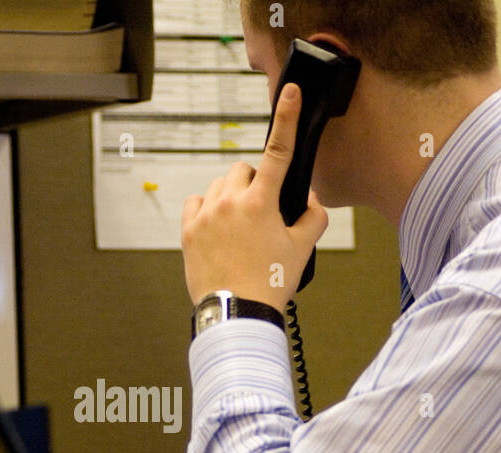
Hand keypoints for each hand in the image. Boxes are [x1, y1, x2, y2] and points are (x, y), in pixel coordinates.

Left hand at [180, 82, 329, 312]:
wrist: (237, 313)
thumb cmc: (271, 284)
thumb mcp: (302, 249)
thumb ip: (313, 216)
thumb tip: (308, 201)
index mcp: (261, 203)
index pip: (278, 151)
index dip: (287, 118)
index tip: (290, 92)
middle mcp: (229, 202)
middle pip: (243, 170)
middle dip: (254, 183)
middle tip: (262, 211)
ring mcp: (205, 215)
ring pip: (219, 186)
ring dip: (231, 196)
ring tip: (239, 227)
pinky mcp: (187, 230)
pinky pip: (196, 202)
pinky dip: (207, 207)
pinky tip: (217, 227)